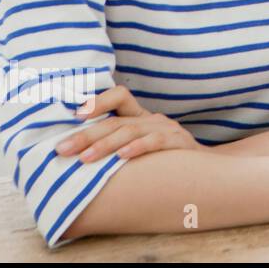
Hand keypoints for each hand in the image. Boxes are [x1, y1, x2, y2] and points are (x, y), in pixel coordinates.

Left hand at [55, 85, 200, 161]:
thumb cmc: (164, 162)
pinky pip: (156, 142)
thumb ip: (116, 144)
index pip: (120, 96)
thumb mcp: (140, 148)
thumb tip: (75, 152)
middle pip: (115, 121)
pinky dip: (137, 148)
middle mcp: (152, 119)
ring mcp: (167, 128)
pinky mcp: (179, 142)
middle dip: (85, 135)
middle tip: (62, 149)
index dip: (97, 102)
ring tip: (84, 158)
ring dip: (105, 145)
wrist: (206, 171)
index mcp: (141, 116)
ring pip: (131, 131)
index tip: (74, 116)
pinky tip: (121, 157)